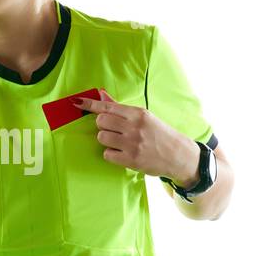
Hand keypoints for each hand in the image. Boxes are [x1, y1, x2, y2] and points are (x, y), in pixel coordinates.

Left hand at [73, 89, 199, 184]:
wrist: (178, 155)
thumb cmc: (160, 134)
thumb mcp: (144, 117)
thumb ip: (121, 109)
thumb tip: (102, 95)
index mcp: (138, 113)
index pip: (108, 106)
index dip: (90, 104)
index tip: (77, 102)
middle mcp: (135, 126)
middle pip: (101, 121)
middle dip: (103, 126)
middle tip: (114, 131)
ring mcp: (132, 143)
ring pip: (102, 137)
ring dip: (107, 141)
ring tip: (119, 143)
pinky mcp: (131, 160)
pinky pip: (107, 154)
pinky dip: (111, 155)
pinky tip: (122, 154)